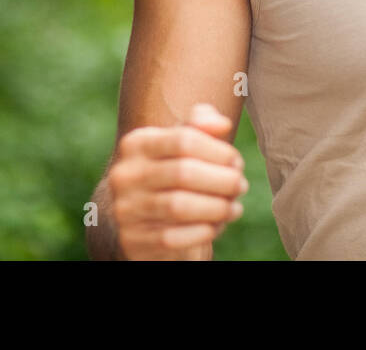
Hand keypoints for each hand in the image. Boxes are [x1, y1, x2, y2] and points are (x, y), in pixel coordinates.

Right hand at [109, 103, 247, 259]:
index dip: (218, 151)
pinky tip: (215, 226)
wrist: (135, 216)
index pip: (184, 139)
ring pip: (179, 207)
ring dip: (217, 208)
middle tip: (241, 185)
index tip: (236, 161)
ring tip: (233, 207)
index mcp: (136, 144)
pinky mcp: (132, 241)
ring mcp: (125, 209)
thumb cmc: (169, 172)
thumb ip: (201, 126)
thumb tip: (222, 124)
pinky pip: (174, 238)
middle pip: (184, 173)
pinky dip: (202, 232)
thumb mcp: (180, 144)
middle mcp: (124, 175)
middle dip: (222, 180)